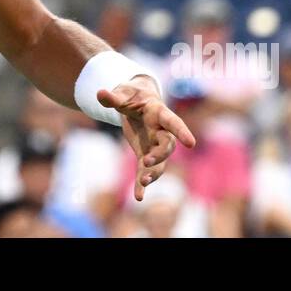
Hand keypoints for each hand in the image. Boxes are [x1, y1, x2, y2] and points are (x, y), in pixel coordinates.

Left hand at [99, 75, 196, 200]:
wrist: (135, 101)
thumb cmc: (132, 95)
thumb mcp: (123, 93)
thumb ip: (113, 97)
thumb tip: (99, 93)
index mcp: (159, 113)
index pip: (173, 122)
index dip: (182, 132)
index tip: (191, 143)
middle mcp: (161, 131)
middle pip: (167, 146)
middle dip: (159, 155)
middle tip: (147, 162)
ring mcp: (154, 145)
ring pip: (160, 163)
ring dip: (153, 173)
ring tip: (143, 182)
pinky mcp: (145, 154)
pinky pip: (145, 171)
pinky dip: (142, 184)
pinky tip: (138, 197)